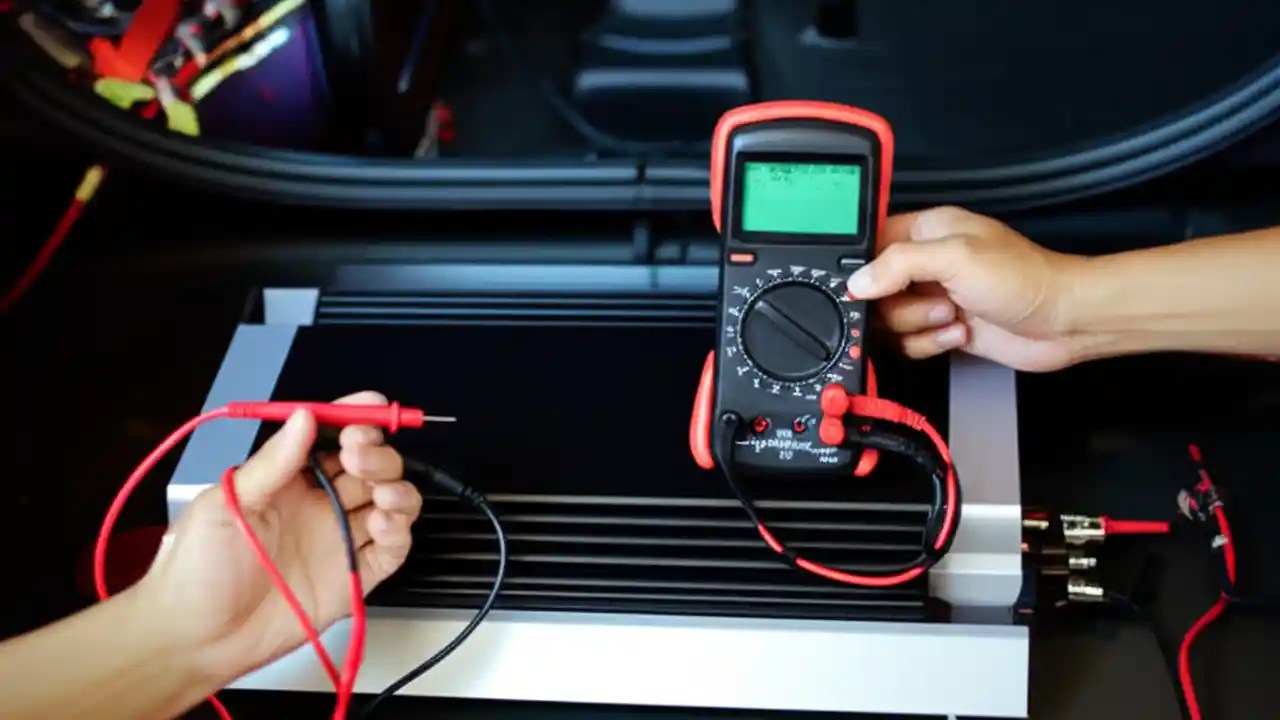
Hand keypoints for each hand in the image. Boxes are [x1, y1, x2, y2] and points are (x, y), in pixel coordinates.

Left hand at [136, 391, 423, 682]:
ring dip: (397, 491)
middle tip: (360, 457)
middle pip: (370, 468)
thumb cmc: (195, 569)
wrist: (194, 638)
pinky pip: (390, 550)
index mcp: (288, 481)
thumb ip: (272, 462)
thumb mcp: (225, 503)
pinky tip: (385, 525)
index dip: (356, 419)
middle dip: (377, 455)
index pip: (332, 438)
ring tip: (383, 495)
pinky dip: (399, 533)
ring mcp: (338, 541)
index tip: (371, 406)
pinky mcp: (351, 579)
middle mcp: (319, 506)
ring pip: (389, 504)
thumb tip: (305, 417)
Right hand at [846, 206, 1085, 371]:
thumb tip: (857, 282)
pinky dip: (930, 344)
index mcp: (926, 231)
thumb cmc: (1022, 278)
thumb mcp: (956, 258)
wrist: (1063, 322)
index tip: (871, 287)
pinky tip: (960, 332)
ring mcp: (932, 298)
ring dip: (919, 325)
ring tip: (954, 316)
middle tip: (937, 300)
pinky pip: (908, 343)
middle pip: (875, 290)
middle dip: (901, 305)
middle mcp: (926, 263)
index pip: (871, 244)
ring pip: (889, 321)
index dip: (864, 267)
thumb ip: (899, 264)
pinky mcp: (940, 328)